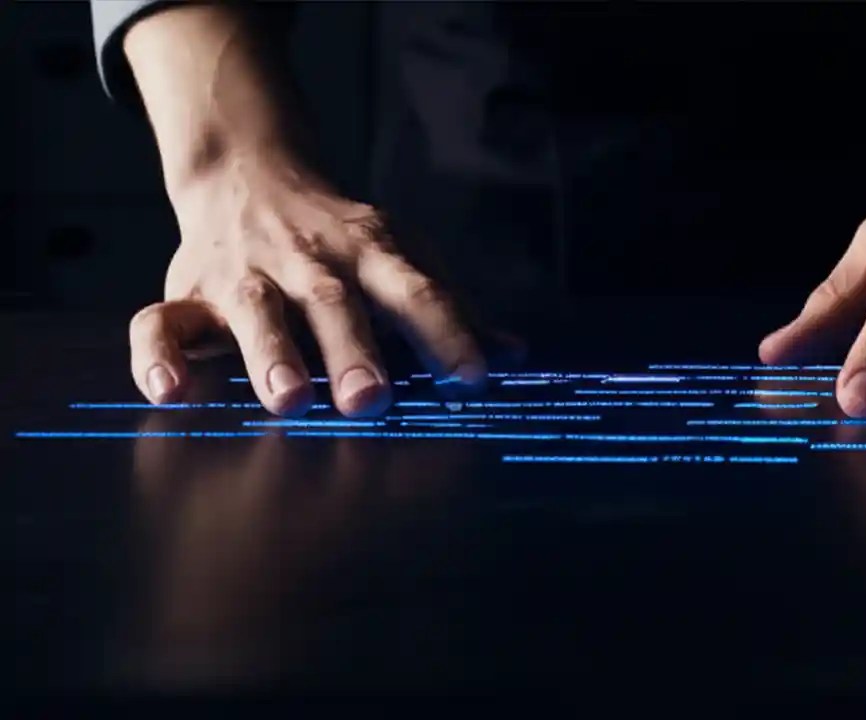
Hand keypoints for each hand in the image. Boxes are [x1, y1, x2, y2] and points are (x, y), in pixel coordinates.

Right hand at [129, 154, 486, 416]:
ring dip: (272, 354)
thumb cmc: (343, 238)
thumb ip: (451, 306)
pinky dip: (157, 356)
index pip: (416, 289)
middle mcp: (310, 262)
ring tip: (290, 399)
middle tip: (372, 401)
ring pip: (255, 312)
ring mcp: (245, 276)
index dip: (447, 330)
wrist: (252, 174)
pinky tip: (171, 392)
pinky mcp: (188, 292)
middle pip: (334, 303)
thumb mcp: (400, 257)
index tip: (474, 376)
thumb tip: (514, 353)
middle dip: (354, 351)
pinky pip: (161, 323)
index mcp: (371, 252)